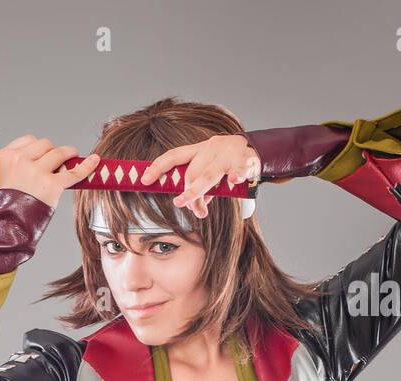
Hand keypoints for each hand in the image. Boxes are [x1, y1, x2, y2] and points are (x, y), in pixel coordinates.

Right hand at [0, 134, 101, 209]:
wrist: (7, 227)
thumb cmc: (5, 205)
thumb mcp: (1, 177)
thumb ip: (15, 165)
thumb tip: (38, 160)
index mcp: (5, 156)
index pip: (28, 140)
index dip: (39, 148)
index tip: (43, 154)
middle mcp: (20, 160)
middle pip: (45, 144)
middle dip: (52, 151)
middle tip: (57, 161)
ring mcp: (37, 172)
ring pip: (59, 153)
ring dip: (68, 154)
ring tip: (72, 157)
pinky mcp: (51, 185)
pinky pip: (74, 171)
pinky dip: (87, 166)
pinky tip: (95, 161)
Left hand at [137, 134, 260, 218]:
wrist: (257, 150)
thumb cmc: (228, 163)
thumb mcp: (211, 171)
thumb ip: (202, 186)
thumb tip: (195, 205)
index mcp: (199, 150)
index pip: (174, 156)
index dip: (158, 167)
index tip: (144, 179)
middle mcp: (210, 148)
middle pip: (192, 173)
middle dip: (189, 195)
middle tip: (195, 211)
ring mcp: (227, 153)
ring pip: (209, 175)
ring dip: (199, 193)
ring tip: (198, 210)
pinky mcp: (245, 159)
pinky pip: (238, 169)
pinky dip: (236, 176)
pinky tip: (234, 181)